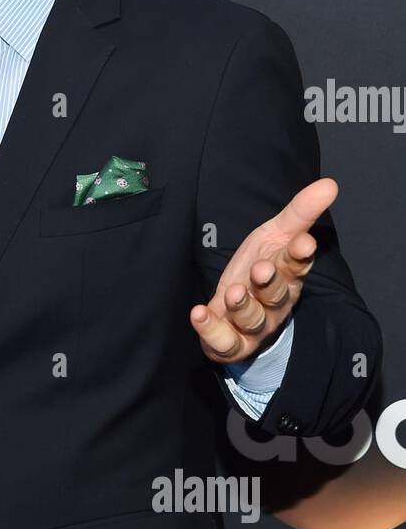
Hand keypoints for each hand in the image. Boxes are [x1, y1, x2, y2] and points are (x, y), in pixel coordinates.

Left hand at [191, 177, 336, 363]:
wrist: (237, 311)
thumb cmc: (259, 269)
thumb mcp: (275, 235)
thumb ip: (299, 212)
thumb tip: (330, 184)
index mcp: (287, 276)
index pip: (297, 265)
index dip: (300, 256)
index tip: (303, 243)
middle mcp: (274, 303)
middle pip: (277, 295)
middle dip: (270, 283)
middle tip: (261, 269)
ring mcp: (254, 326)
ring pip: (253, 319)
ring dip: (243, 306)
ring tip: (233, 292)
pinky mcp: (231, 344)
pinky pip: (224, 341)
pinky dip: (211, 329)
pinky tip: (199, 313)